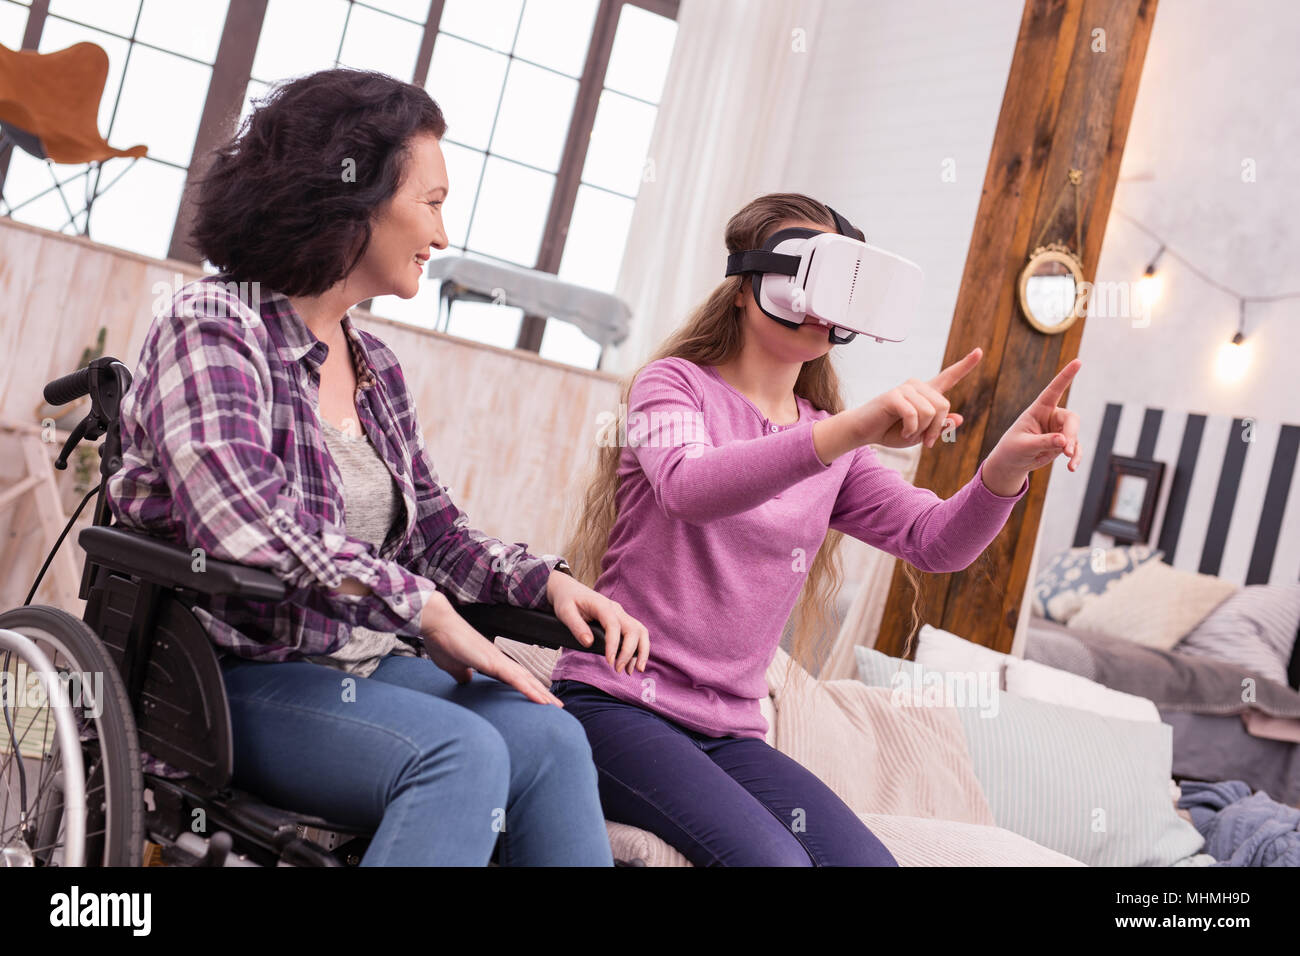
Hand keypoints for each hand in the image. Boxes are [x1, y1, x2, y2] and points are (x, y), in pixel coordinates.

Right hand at [418, 591, 563, 705]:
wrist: (437, 624)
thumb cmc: (443, 642)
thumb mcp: (454, 665)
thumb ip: (463, 674)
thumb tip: (467, 680)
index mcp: (491, 662)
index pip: (515, 679)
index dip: (529, 690)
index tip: (539, 701)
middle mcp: (498, 660)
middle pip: (526, 679)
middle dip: (542, 693)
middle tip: (557, 707)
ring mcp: (497, 660)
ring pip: (525, 679)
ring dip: (541, 693)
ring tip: (556, 706)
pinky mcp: (492, 662)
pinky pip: (515, 679)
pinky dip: (529, 690)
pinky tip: (541, 699)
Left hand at [546, 569, 649, 674]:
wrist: (569, 590)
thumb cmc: (566, 600)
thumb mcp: (565, 612)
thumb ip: (576, 627)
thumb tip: (588, 643)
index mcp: (602, 605)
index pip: (614, 625)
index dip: (614, 645)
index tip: (609, 662)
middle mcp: (616, 609)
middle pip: (633, 630)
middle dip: (629, 652)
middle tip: (618, 670)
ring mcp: (621, 614)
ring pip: (640, 632)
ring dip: (641, 652)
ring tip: (633, 671)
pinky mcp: (622, 621)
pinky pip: (636, 634)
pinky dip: (638, 649)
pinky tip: (632, 664)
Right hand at [855, 347, 982, 448]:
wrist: (864, 432)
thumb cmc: (891, 431)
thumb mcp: (921, 434)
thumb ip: (940, 427)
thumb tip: (959, 419)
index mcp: (927, 393)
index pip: (949, 377)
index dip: (965, 365)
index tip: (979, 351)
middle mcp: (918, 386)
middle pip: (943, 405)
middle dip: (936, 428)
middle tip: (924, 441)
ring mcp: (905, 389)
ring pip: (930, 412)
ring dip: (920, 431)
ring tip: (907, 432)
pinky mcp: (893, 395)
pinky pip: (914, 415)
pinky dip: (909, 430)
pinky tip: (901, 431)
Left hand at [987, 358, 1082, 483]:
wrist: (1011, 463)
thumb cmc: (1012, 449)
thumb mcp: (1024, 446)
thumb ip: (1043, 442)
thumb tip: (1064, 442)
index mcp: (1038, 409)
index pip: (1054, 390)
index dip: (1066, 376)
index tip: (1078, 361)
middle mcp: (1051, 417)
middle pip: (1071, 419)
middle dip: (1071, 434)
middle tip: (1066, 450)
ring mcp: (1058, 431)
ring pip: (1075, 435)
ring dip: (1073, 448)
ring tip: (1068, 460)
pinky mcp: (1063, 444)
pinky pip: (1076, 448)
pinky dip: (1076, 457)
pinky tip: (1071, 467)